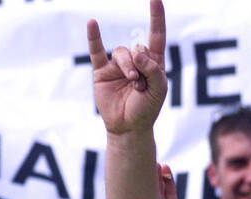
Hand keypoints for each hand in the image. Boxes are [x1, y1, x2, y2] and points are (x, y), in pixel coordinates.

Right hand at [87, 0, 168, 135]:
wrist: (128, 128)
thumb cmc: (147, 109)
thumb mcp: (158, 89)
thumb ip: (152, 69)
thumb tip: (136, 52)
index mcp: (153, 63)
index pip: (156, 35)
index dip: (157, 18)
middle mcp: (135, 61)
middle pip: (137, 47)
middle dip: (140, 64)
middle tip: (140, 84)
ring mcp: (118, 66)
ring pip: (121, 52)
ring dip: (127, 66)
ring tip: (131, 82)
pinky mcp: (102, 72)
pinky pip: (96, 51)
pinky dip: (94, 37)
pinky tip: (92, 24)